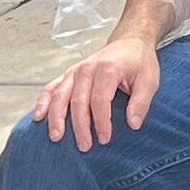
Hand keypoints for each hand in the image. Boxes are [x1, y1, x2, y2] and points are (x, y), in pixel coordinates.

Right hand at [39, 36, 160, 153]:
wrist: (130, 42)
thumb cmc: (139, 62)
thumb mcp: (150, 80)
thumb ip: (141, 102)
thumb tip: (133, 124)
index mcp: (107, 69)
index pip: (100, 100)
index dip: (101, 122)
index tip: (105, 139)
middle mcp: (87, 68)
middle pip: (78, 101)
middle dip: (80, 126)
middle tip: (84, 146)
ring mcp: (75, 70)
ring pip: (60, 96)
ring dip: (57, 118)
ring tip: (57, 137)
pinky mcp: (69, 73)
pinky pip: (51, 88)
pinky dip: (43, 102)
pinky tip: (39, 117)